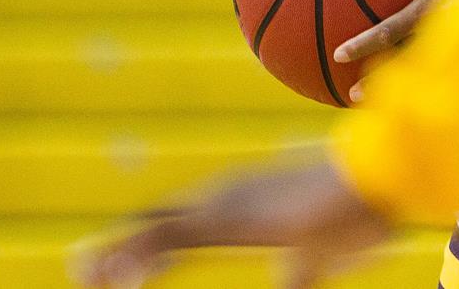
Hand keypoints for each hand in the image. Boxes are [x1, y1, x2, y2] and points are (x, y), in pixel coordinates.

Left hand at [73, 157, 390, 288]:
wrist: (381, 180)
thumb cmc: (361, 211)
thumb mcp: (323, 257)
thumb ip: (301, 275)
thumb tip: (288, 285)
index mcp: (243, 206)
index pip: (182, 225)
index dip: (146, 245)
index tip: (110, 268)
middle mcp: (225, 199)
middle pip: (157, 225)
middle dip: (117, 250)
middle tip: (77, 269)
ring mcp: (223, 207)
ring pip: (153, 232)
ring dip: (115, 256)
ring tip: (80, 274)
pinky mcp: (228, 220)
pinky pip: (167, 240)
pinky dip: (136, 257)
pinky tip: (114, 278)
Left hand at [334, 0, 458, 95]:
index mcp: (443, 3)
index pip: (396, 27)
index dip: (367, 42)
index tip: (340, 52)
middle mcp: (450, 29)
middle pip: (407, 64)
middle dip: (381, 85)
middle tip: (349, 95)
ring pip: (425, 73)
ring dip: (401, 89)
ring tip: (375, 99)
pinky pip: (444, 65)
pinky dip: (426, 77)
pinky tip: (413, 86)